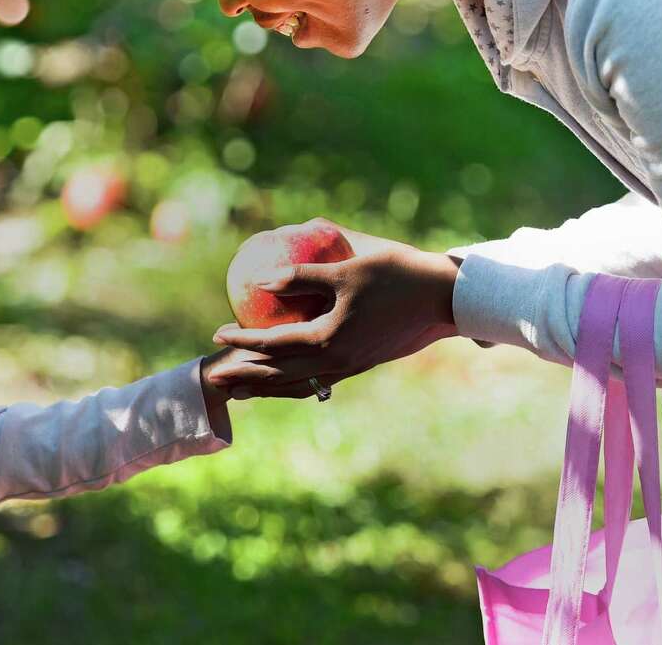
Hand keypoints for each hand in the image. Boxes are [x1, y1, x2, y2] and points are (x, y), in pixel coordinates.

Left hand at [207, 222, 461, 393]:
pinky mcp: (362, 363)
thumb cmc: (398, 276)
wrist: (448, 301)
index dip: (242, 340)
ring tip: (240, 390)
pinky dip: (295, 383)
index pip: (273, 345)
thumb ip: (302, 277)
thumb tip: (260, 281)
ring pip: (299, 383)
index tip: (216, 334)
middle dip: (244, 375)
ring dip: (267, 386)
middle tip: (213, 377)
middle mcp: (337, 361)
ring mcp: (351, 366)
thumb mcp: (347, 270)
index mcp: (329, 340)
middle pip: (279, 374)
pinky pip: (319, 380)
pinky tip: (286, 381)